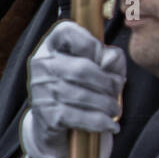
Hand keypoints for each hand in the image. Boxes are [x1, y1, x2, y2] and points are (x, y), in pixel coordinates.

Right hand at [20, 20, 125, 157]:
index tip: (103, 58)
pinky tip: (112, 125)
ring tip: (115, 109)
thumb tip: (111, 58)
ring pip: (81, 95)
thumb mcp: (98, 66)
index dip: (92, 44)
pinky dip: (100, 122)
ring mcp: (40, 90)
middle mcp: (41, 64)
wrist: (54, 122)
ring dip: (106, 104)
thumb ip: (110, 57)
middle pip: (81, 69)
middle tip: (118, 90)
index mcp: (52, 45)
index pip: (67, 33)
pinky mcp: (45, 115)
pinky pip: (78, 117)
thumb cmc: (81, 86)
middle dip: (108, 82)